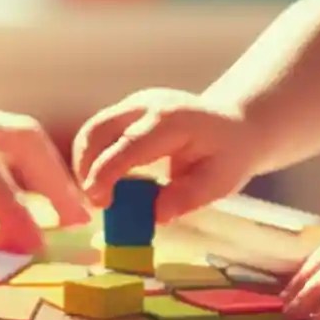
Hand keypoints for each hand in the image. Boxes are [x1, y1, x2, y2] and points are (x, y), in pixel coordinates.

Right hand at [72, 88, 264, 221]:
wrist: (234, 124)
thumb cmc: (228, 154)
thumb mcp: (220, 182)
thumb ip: (188, 197)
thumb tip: (156, 215)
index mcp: (172, 121)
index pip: (129, 145)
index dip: (106, 173)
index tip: (98, 202)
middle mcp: (146, 105)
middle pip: (98, 130)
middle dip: (86, 168)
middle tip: (96, 203)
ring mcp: (133, 104)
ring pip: (91, 130)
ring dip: (84, 165)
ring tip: (98, 195)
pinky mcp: (125, 111)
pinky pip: (97, 133)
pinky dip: (92, 159)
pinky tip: (104, 182)